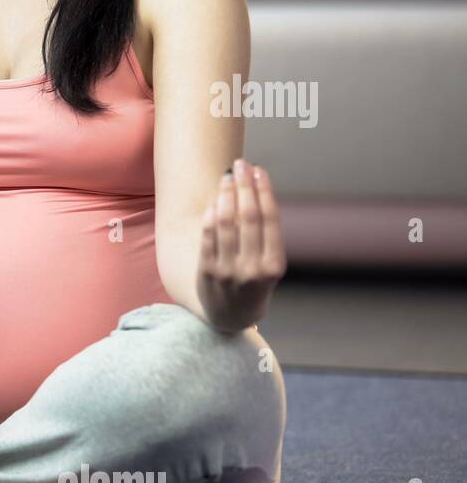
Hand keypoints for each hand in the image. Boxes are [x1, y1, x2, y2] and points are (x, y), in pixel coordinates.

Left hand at [196, 159, 285, 331]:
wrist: (231, 317)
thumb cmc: (253, 282)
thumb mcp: (268, 264)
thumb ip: (264, 234)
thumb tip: (255, 187)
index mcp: (274, 265)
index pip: (269, 218)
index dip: (264, 190)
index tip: (259, 170)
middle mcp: (253, 268)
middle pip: (248, 216)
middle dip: (244, 186)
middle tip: (240, 165)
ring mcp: (228, 271)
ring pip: (226, 223)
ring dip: (226, 195)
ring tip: (227, 179)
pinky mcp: (207, 272)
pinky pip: (207, 237)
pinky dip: (211, 215)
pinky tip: (214, 201)